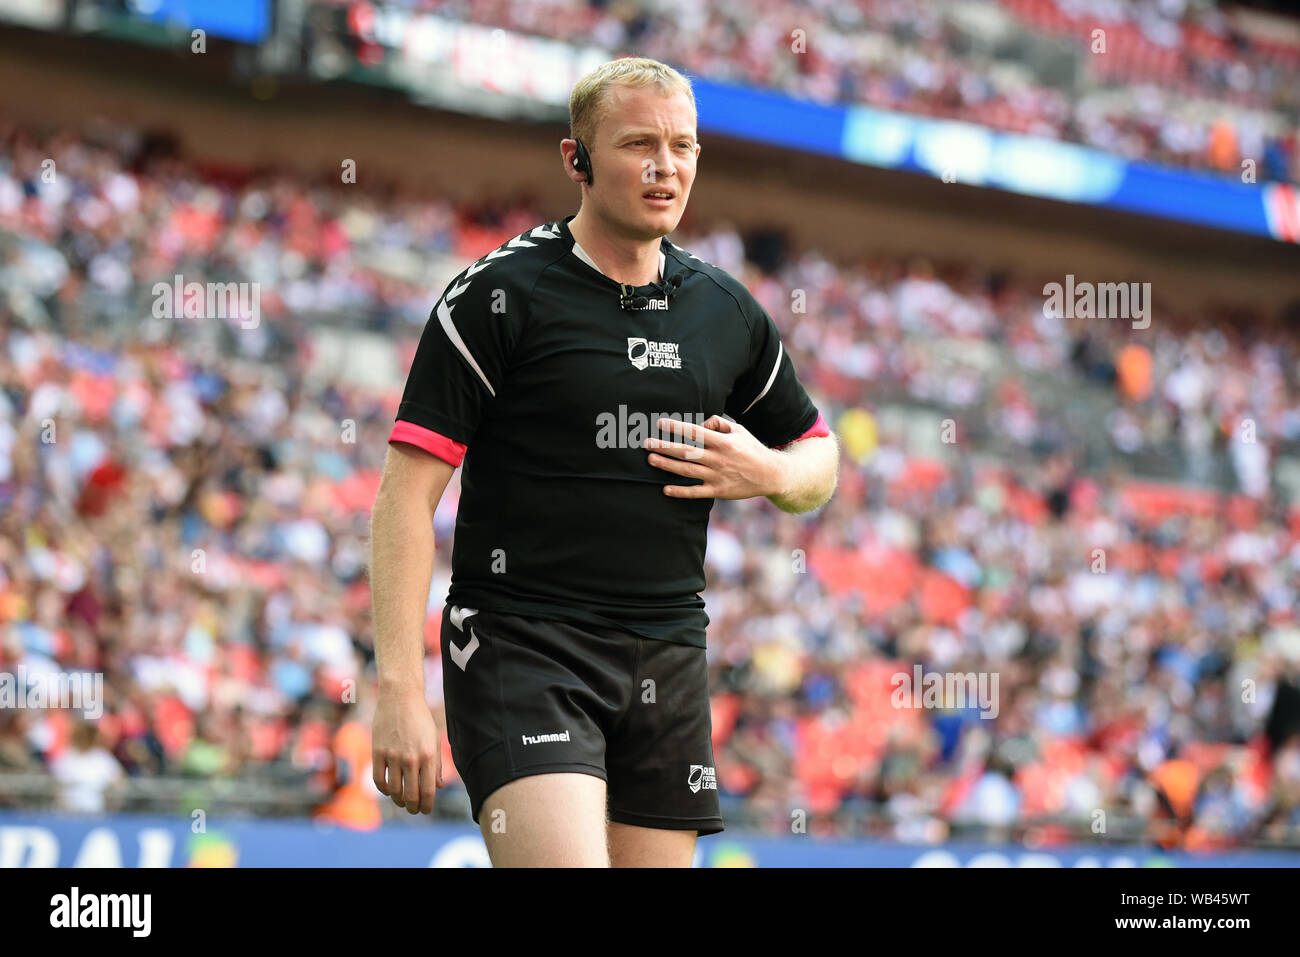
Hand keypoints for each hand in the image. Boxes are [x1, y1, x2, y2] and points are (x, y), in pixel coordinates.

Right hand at [372, 685, 441, 814]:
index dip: (427, 805)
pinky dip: (384, 789)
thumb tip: (438, 787)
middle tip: (414, 810)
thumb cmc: (420, 719)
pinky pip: (378, 779)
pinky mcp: (377, 751)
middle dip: (413, 808)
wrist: (400, 697)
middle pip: (411, 795)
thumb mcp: (434, 739)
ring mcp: (393, 755)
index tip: (426, 810)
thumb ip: (436, 765)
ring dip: (398, 800)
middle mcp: (411, 757)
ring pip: (393, 790)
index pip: (428, 791)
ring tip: (402, 801)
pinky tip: (389, 790)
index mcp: (428, 755)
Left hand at [644, 415, 785, 499]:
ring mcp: (718, 476)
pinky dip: (680, 491)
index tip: (660, 424)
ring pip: (687, 471)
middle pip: (686, 452)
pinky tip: (665, 489)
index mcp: (723, 442)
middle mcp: (719, 459)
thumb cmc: (752, 449)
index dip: (677, 428)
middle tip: (646, 443)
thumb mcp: (739, 430)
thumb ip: (718, 424)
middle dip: (665, 447)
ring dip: (668, 465)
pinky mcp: (718, 491)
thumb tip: (700, 423)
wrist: (771, 475)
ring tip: (651, 460)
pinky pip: (695, 492)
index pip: (695, 433)